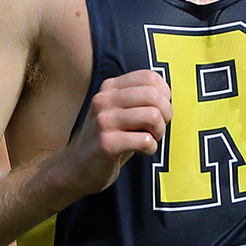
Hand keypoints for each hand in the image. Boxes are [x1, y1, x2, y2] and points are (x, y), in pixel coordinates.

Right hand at [53, 70, 171, 197]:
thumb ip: (139, 99)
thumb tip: (167, 95)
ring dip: (159, 132)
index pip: (150, 77)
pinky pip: (145, 140)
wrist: (78, 167)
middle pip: (154, 95)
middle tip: (158, 128)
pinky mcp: (106, 144)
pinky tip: (142, 151)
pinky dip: (151, 148)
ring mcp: (103, 121)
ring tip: (150, 139)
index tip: (160, 110)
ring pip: (152, 116)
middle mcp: (104, 100)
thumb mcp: (119, 111)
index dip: (164, 95)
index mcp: (109, 88)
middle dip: (166, 114)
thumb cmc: (107, 138)